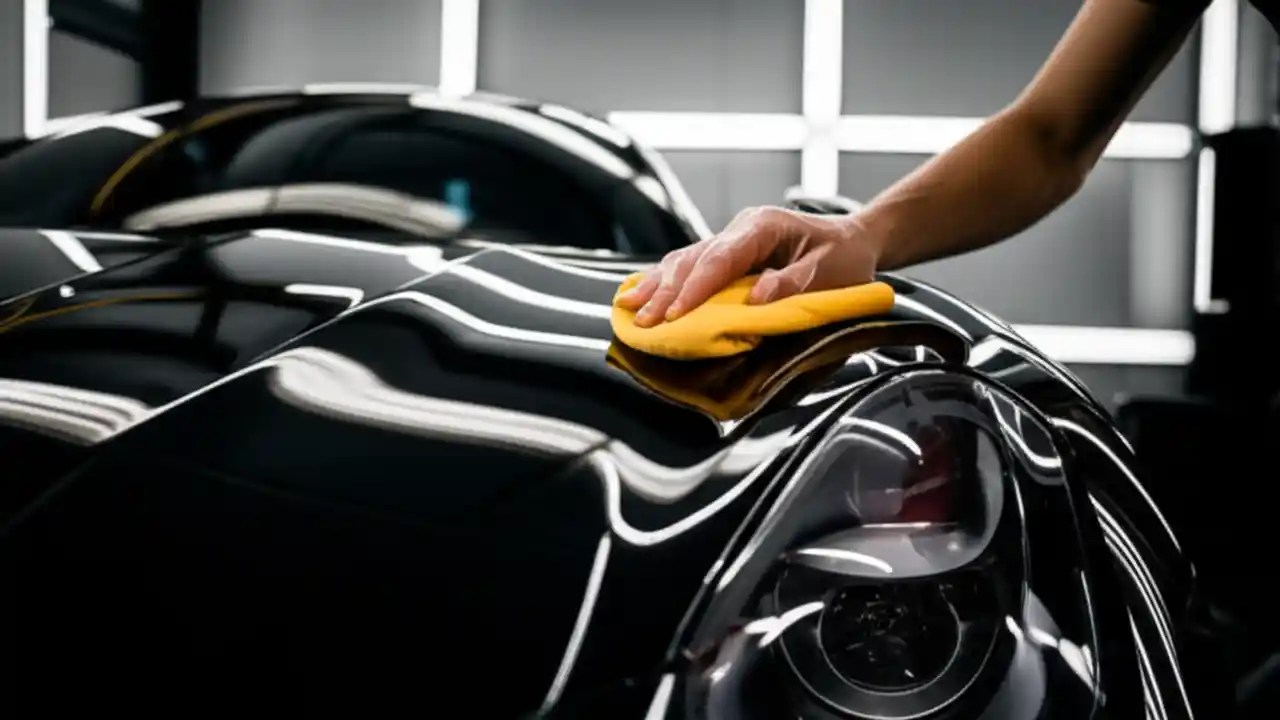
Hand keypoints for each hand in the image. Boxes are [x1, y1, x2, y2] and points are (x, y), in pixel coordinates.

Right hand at [618, 206, 883, 327]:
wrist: (855, 240)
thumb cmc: (845, 257)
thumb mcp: (829, 272)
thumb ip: (792, 284)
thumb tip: (756, 297)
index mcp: (762, 226)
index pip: (719, 259)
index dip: (694, 288)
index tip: (674, 314)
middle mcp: (741, 228)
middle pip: (693, 259)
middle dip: (665, 291)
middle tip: (641, 318)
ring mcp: (731, 238)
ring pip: (685, 260)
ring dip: (656, 285)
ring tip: (628, 306)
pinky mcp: (728, 254)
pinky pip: (691, 266)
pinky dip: (665, 281)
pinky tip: (642, 293)